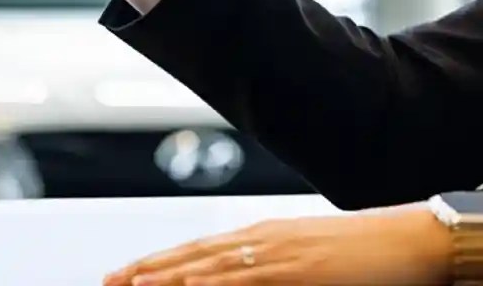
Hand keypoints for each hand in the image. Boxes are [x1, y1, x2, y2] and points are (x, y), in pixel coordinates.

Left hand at [104, 205, 452, 285]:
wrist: (408, 240)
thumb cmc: (362, 252)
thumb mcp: (304, 258)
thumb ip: (269, 267)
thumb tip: (240, 277)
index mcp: (259, 236)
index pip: (195, 250)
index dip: (157, 262)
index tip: (124, 274)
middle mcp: (259, 239)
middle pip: (190, 254)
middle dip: (146, 269)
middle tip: (108, 280)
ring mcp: (275, 253)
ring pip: (208, 266)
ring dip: (167, 276)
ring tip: (131, 285)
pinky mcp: (295, 269)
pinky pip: (244, 279)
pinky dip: (210, 283)